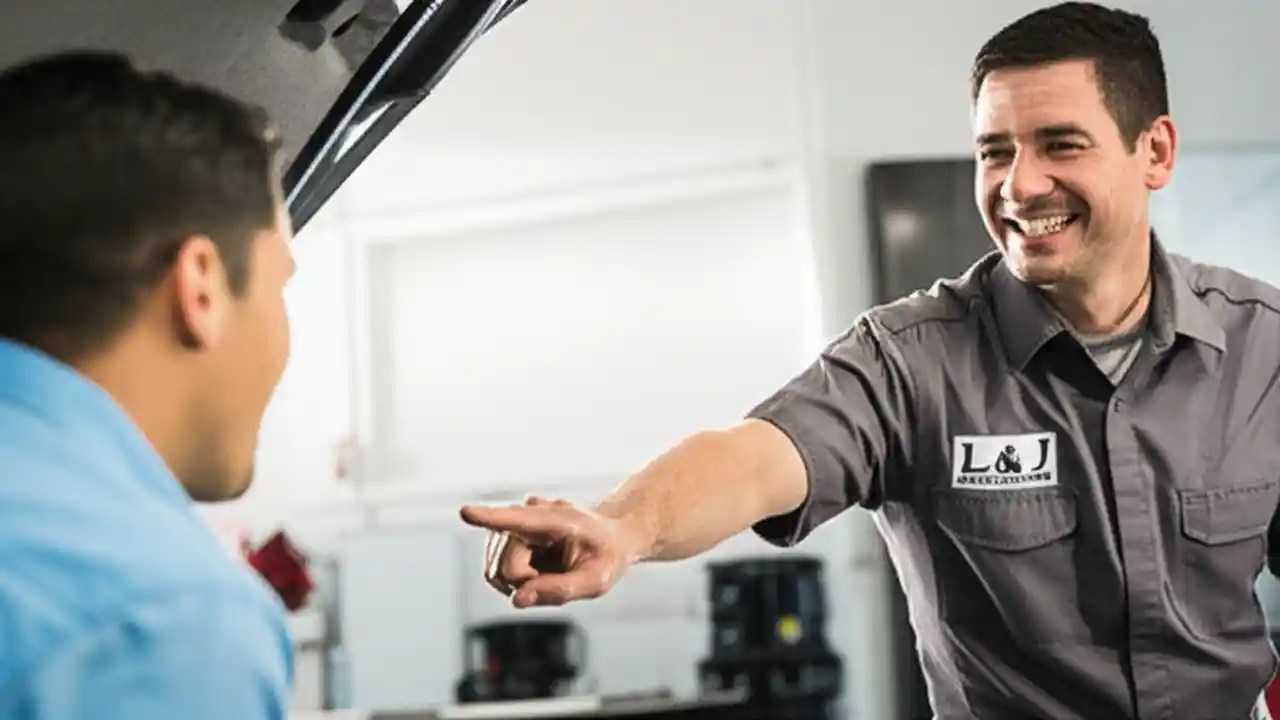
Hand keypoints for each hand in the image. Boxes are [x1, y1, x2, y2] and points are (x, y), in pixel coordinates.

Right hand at [459, 496, 642, 608]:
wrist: (609, 539)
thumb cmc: (606, 557)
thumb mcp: (597, 580)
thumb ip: (560, 590)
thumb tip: (518, 600)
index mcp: (556, 520)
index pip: (518, 519)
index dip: (489, 518)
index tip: (465, 512)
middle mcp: (528, 518)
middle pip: (506, 566)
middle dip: (527, 584)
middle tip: (558, 579)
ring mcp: (513, 528)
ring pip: (495, 571)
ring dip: (521, 582)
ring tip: (549, 573)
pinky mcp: (504, 540)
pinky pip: (495, 573)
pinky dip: (516, 581)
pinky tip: (538, 571)